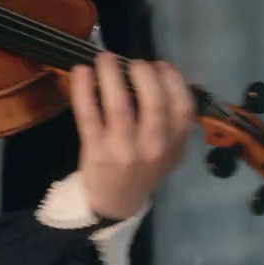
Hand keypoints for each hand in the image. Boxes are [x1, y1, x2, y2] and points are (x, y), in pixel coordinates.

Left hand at [69, 52, 196, 219]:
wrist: (114, 206)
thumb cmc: (141, 171)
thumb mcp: (168, 153)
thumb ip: (172, 124)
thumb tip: (159, 77)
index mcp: (175, 145)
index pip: (183, 108)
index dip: (173, 80)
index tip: (160, 65)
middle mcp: (152, 147)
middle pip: (154, 102)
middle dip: (144, 73)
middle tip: (133, 62)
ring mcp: (123, 149)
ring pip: (119, 105)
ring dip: (111, 75)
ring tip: (105, 58)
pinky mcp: (95, 150)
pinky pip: (88, 114)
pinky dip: (83, 89)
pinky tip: (80, 72)